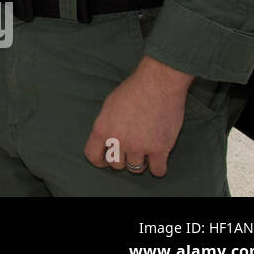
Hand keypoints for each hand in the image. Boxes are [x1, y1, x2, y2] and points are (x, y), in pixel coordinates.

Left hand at [83, 56, 193, 177]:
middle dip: (123, 158)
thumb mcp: (109, 106)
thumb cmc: (134, 90)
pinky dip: (159, 167)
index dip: (100, 160)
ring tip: (146, 149)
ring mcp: (139, 146)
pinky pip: (158, 171)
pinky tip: (159, 158)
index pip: (93, 156)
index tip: (108, 158)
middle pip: (116, 165)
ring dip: (141, 162)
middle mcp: (118, 140)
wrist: (158, 83)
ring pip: (136, 169)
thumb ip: (106, 126)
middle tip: (132, 148)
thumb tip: (106, 142)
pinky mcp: (160, 149)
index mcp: (102, 129)